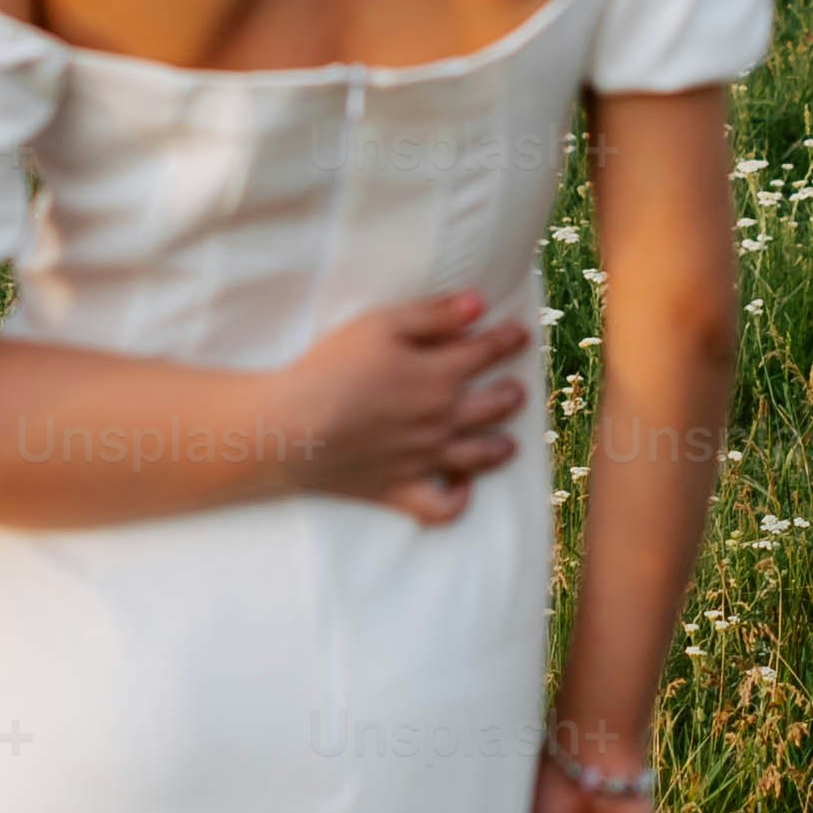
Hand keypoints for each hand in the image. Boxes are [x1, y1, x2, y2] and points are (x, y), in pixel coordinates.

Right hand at [280, 290, 536, 522]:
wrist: (292, 427)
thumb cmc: (332, 368)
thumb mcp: (381, 324)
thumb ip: (433, 315)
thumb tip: (479, 305)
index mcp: (439, 376)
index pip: (486, 353)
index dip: (507, 340)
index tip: (519, 334)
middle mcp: (442, 420)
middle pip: (492, 407)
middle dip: (510, 396)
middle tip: (515, 390)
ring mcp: (424, 460)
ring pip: (478, 457)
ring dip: (499, 447)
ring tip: (507, 442)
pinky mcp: (399, 490)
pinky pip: (442, 507)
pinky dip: (459, 500)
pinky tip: (462, 488)